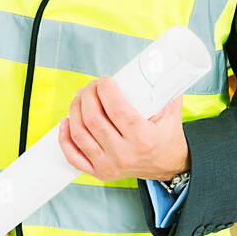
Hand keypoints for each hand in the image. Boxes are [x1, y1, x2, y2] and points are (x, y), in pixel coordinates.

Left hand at [58, 78, 188, 181]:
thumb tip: (157, 62)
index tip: (104, 80)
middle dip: (87, 96)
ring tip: (80, 98)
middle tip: (91, 86)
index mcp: (143, 138)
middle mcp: (125, 155)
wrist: (169, 166)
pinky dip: (64, 137)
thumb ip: (165, 87)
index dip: (105, 90)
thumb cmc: (168, 135)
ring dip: (74, 110)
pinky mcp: (100, 173)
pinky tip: (66, 121)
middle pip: (93, 119)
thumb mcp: (172, 111)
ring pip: (80, 134)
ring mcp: (110, 166)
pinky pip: (73, 156)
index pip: (116, 109)